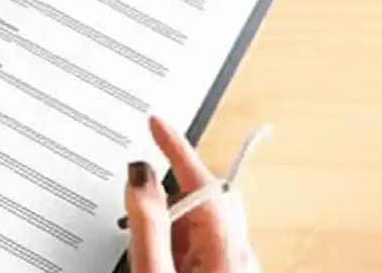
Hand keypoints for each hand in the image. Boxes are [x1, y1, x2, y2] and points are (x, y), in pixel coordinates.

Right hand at [125, 117, 259, 272]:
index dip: (176, 148)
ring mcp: (237, 267)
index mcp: (228, 251)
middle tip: (139, 216)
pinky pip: (203, 242)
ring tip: (152, 258)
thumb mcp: (153, 271)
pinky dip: (178, 244)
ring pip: (200, 222)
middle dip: (169, 199)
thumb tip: (140, 176)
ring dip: (172, 228)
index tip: (157, 123)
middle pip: (204, 201)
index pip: (203, 182)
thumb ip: (147, 223)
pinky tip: (164, 266)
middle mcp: (241, 257)